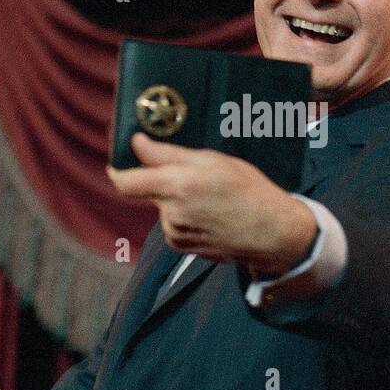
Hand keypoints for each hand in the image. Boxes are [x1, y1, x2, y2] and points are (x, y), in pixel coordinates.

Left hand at [106, 132, 316, 276]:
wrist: (271, 233)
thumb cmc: (248, 190)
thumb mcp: (213, 160)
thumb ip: (168, 153)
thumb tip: (137, 144)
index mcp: (179, 185)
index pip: (126, 181)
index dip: (117, 169)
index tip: (119, 159)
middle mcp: (172, 212)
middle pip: (148, 190)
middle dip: (163, 180)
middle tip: (195, 176)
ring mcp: (174, 232)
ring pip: (162, 206)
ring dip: (176, 199)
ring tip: (209, 198)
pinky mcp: (180, 246)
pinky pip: (171, 223)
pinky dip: (183, 216)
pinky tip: (208, 214)